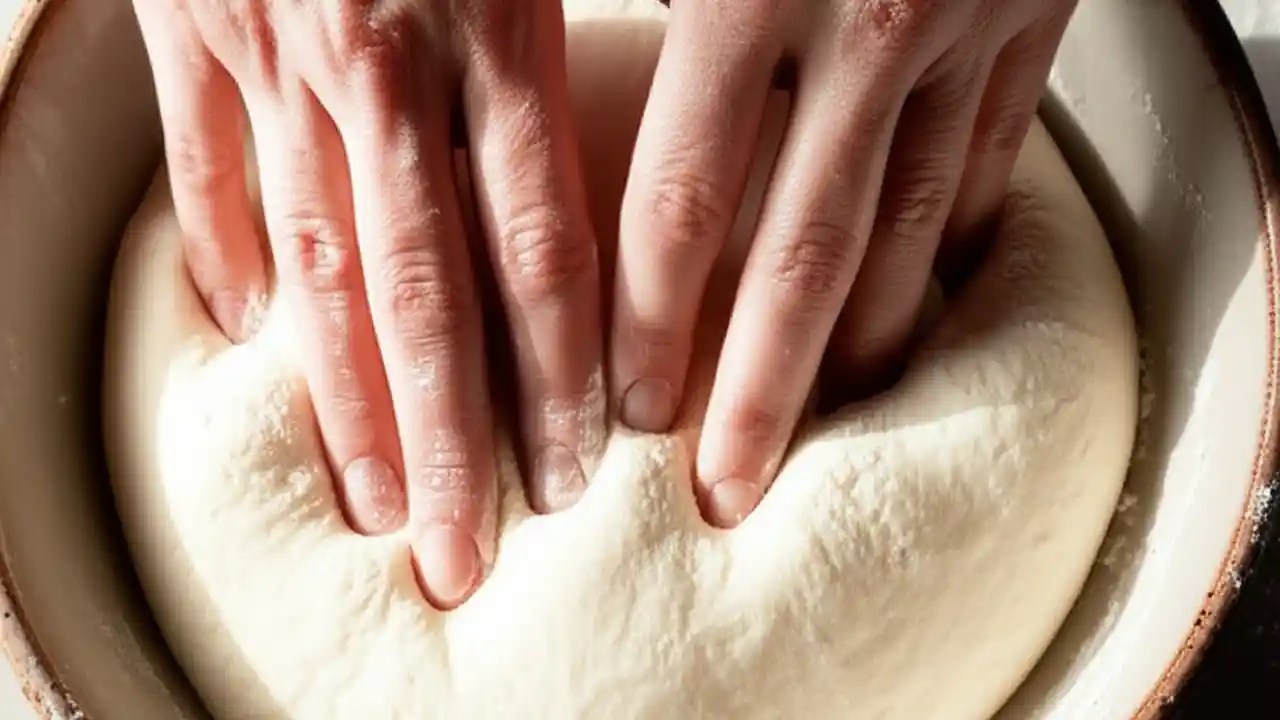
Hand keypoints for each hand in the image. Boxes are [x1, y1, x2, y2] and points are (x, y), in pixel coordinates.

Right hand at [133, 0, 602, 606]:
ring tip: (370, 500)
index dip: (553, 372)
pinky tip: (246, 347)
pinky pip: (203, 169)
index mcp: (489, 29)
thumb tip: (604, 167)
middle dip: (445, 440)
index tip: (568, 476)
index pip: (536, 242)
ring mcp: (270, 52)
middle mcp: (380, 63)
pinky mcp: (184, 28)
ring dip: (341, 394)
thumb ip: (558, 36)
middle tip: (461, 554)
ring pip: (311, 260)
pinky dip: (222, 262)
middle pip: (422, 291)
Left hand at [612, 0, 1075, 526]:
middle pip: (803, 256)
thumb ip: (652, 12)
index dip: (652, 322)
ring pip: (913, 230)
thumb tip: (575, 110)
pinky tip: (925, 311)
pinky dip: (957, 244)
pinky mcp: (1036, 16)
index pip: (681, 202)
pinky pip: (990, 162)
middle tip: (726, 490)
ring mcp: (964, 27)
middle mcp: (865, 26)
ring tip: (830, 432)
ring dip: (867, 346)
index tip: (630, 415)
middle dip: (761, 393)